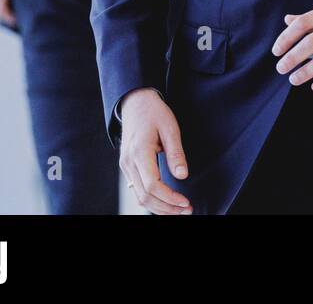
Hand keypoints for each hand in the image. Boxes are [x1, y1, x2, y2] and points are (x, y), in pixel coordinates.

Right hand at [119, 88, 191, 214]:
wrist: (135, 103)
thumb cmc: (154, 113)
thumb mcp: (170, 128)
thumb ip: (176, 153)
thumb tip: (183, 176)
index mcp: (140, 152)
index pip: (152, 185)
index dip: (169, 198)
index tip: (185, 202)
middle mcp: (129, 163)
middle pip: (145, 196)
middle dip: (166, 208)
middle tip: (187, 210)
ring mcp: (126, 166)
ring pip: (139, 197)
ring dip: (159, 207)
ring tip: (179, 210)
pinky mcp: (128, 167)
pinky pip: (137, 190)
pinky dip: (151, 200)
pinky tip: (166, 203)